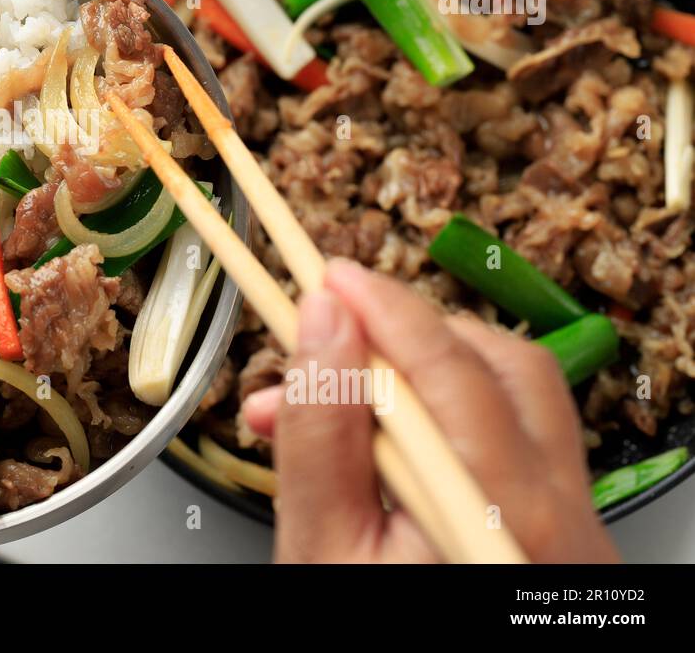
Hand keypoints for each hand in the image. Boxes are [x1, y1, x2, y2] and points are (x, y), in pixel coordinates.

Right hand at [242, 258, 617, 562]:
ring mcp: (575, 525)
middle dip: (400, 334)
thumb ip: (322, 430)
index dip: (381, 307)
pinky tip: (387, 440)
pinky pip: (519, 440)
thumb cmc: (370, 632)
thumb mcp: (318, 548)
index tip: (326, 276)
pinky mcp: (563, 530)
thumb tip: (322, 325)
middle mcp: (559, 515)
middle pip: (493, 366)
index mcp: (499, 519)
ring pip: (515, 393)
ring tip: (347, 391)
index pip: (446, 368)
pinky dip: (450, 415)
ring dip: (429, 368)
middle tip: (323, 332)